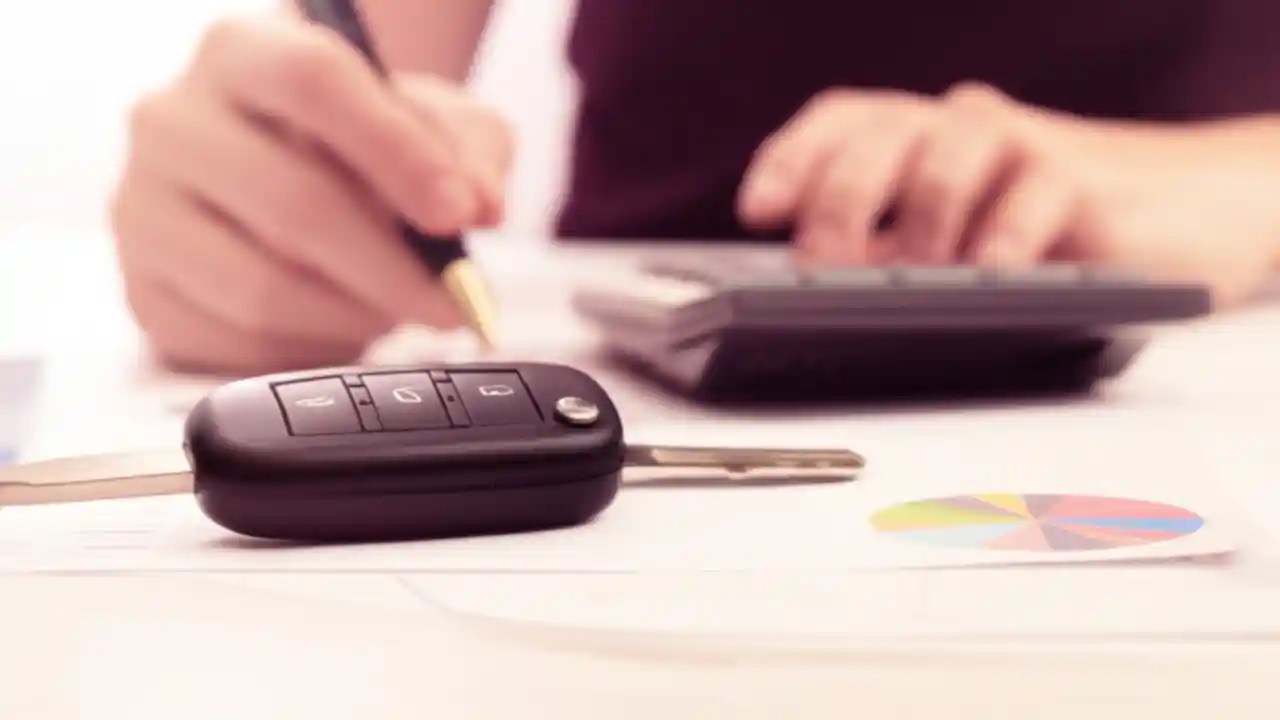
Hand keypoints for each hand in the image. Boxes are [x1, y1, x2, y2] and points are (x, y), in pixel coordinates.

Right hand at [110, 15, 513, 372]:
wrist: (286, 181)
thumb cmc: (362, 146)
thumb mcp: (432, 125)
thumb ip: (468, 151)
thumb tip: (479, 206)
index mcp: (242, 51)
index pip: (314, 82)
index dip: (397, 152)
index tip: (460, 215)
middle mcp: (172, 121)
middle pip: (293, 203)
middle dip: (395, 270)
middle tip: (456, 302)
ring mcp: (143, 211)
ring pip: (264, 289)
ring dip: (357, 316)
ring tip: (396, 308)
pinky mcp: (143, 291)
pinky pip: (240, 343)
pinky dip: (312, 347)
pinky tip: (341, 323)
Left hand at [737, 83, 1279, 304]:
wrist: (1174, 212)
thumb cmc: (1042, 230)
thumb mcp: (950, 239)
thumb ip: (886, 253)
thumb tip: (809, 298)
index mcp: (916, 137)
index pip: (841, 124)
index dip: (792, 159)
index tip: (758, 210)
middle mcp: (960, 130)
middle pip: (882, 134)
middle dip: (839, 199)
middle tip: (820, 264)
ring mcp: (1023, 148)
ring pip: (950, 154)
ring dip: (917, 225)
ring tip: (910, 282)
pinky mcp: (1084, 184)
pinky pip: (1033, 199)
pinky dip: (1000, 243)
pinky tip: (986, 279)